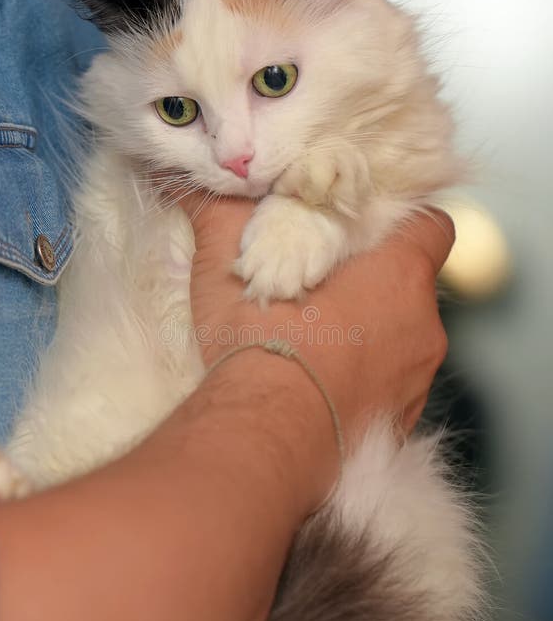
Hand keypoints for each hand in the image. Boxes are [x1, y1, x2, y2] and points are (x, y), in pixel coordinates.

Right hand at [181, 194, 453, 441]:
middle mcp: (423, 328)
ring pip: (400, 339)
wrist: (266, 439)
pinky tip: (318, 385)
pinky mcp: (400, 425)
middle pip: (411, 285)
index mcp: (401, 275)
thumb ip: (221, 212)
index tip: (359, 227)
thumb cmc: (260, 344)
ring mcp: (416, 383)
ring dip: (367, 334)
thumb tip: (188, 181)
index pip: (431, 225)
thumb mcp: (230, 262)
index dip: (399, 220)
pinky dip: (362, 381)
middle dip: (372, 281)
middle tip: (322, 283)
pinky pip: (388, 388)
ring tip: (315, 340)